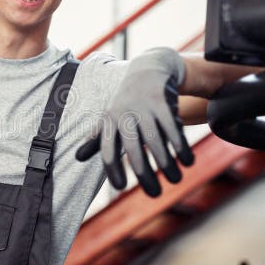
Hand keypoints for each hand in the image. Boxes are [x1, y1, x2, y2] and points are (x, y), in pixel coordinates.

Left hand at [76, 47, 193, 195]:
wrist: (148, 69)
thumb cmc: (125, 101)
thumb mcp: (108, 117)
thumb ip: (95, 138)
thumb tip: (76, 158)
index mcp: (109, 122)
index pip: (108, 151)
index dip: (113, 170)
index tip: (121, 188)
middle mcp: (125, 115)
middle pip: (133, 150)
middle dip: (144, 174)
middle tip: (154, 195)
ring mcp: (144, 108)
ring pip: (155, 141)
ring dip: (166, 164)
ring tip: (175, 180)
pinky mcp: (163, 103)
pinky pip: (173, 129)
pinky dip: (180, 146)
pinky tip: (187, 161)